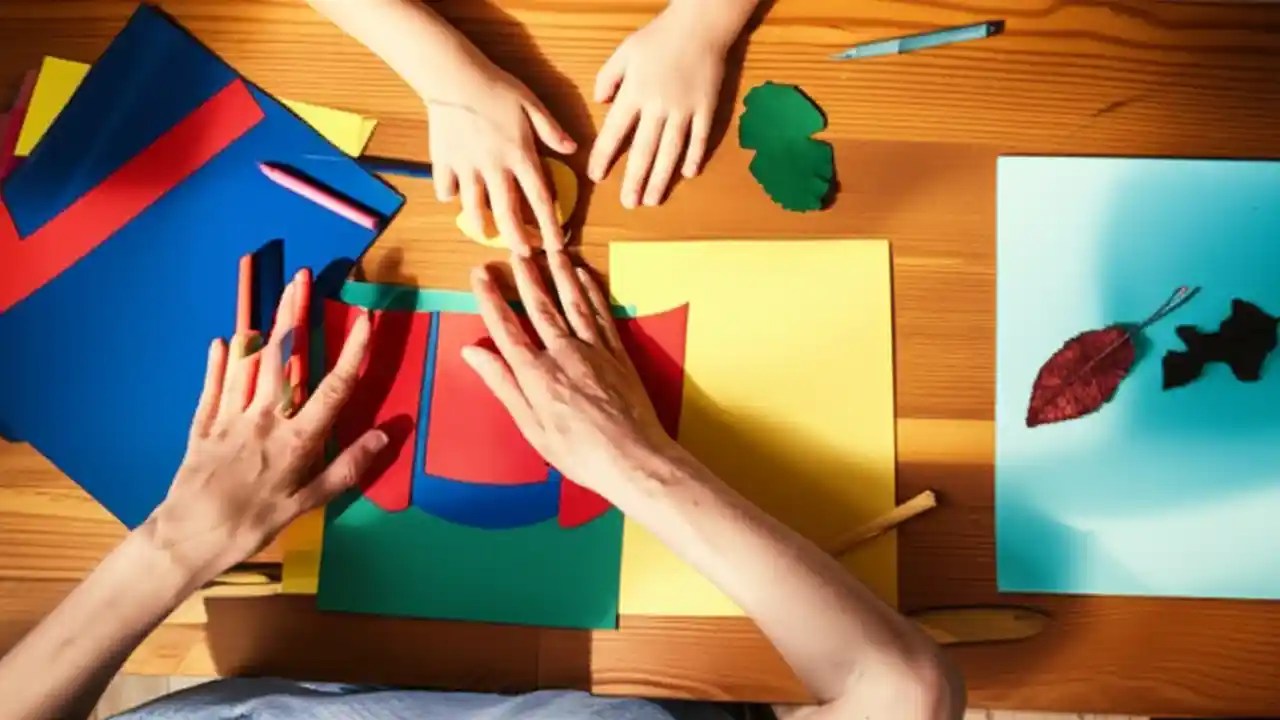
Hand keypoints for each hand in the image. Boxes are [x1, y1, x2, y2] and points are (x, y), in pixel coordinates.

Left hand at [144, 273, 385, 583]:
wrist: (188, 539)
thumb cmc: (253, 525)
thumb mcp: (307, 505)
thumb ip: (345, 467)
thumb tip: (382, 434)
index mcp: (296, 440)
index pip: (332, 388)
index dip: (351, 352)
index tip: (365, 320)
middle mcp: (264, 419)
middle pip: (283, 359)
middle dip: (294, 316)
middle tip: (301, 280)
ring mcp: (229, 418)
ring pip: (248, 365)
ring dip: (261, 329)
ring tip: (270, 298)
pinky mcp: (202, 426)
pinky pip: (212, 388)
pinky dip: (218, 363)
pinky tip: (223, 340)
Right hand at [428, 54, 576, 253]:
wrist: (452, 76)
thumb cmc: (496, 86)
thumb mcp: (531, 103)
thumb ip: (551, 130)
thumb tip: (572, 148)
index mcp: (520, 155)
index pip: (540, 198)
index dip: (550, 225)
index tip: (556, 246)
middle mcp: (494, 167)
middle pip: (507, 213)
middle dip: (517, 239)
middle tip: (523, 254)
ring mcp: (466, 167)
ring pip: (474, 208)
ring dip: (482, 225)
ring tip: (487, 233)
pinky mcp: (443, 163)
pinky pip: (446, 189)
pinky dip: (450, 195)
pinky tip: (454, 196)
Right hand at [462, 253, 675, 497]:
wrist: (635, 459)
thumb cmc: (578, 453)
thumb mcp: (531, 428)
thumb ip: (504, 385)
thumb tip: (472, 351)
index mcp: (537, 374)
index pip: (507, 328)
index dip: (491, 299)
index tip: (479, 273)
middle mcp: (564, 353)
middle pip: (540, 307)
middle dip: (524, 276)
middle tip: (513, 247)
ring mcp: (595, 349)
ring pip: (573, 302)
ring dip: (558, 273)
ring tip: (547, 247)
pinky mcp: (619, 353)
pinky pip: (602, 314)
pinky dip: (591, 292)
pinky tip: (583, 274)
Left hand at [588, 0, 741, 207]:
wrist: (701, 24)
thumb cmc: (659, 36)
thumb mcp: (624, 51)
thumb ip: (608, 78)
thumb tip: (599, 103)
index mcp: (634, 93)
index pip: (614, 132)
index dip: (604, 156)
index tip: (597, 176)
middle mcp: (658, 106)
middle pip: (644, 151)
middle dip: (634, 180)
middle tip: (629, 204)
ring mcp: (685, 110)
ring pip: (671, 152)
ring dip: (662, 179)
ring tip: (654, 200)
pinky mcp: (707, 108)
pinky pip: (700, 138)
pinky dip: (695, 157)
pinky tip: (688, 175)